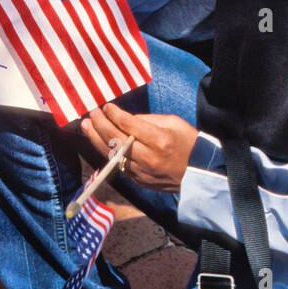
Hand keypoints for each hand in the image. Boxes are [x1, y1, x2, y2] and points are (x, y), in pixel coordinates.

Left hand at [80, 101, 197, 192]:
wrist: (200, 173)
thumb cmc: (188, 142)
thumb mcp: (173, 123)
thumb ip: (147, 120)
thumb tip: (123, 118)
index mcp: (159, 140)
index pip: (128, 125)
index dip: (114, 114)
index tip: (105, 106)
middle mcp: (148, 158)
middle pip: (116, 140)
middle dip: (100, 125)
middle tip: (91, 114)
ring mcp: (142, 172)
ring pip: (112, 155)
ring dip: (97, 140)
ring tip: (87, 127)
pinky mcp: (139, 181)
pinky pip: (118, 165)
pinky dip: (107, 153)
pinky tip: (100, 142)